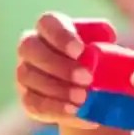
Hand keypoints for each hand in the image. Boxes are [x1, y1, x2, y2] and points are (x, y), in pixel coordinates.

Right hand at [16, 12, 97, 129]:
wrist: (93, 94)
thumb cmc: (100, 63)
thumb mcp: (108, 48)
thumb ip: (106, 41)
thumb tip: (108, 37)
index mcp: (51, 27)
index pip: (47, 23)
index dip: (61, 36)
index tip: (81, 51)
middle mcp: (32, 46)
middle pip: (31, 48)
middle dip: (59, 65)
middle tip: (87, 79)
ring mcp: (25, 72)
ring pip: (28, 76)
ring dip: (58, 88)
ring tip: (84, 99)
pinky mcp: (27, 98)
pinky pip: (34, 103)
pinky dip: (56, 108)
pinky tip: (76, 111)